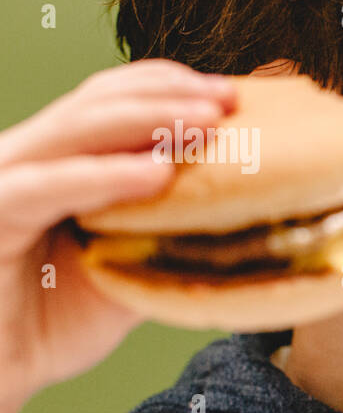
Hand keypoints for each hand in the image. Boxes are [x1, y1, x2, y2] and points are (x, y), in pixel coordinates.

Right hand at [0, 60, 236, 412]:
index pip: (113, 101)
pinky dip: (105, 175)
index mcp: (61, 163)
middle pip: (101, 102)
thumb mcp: (129, 269)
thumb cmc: (54, 323)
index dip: (171, 89)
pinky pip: (47, 185)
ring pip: (78, 129)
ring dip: (149, 119)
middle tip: (230, 99)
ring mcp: (6, 179)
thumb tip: (249, 219)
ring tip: (208, 122)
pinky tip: (158, 173)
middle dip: (171, 95)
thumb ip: (169, 235)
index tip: (233, 95)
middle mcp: (29, 159)